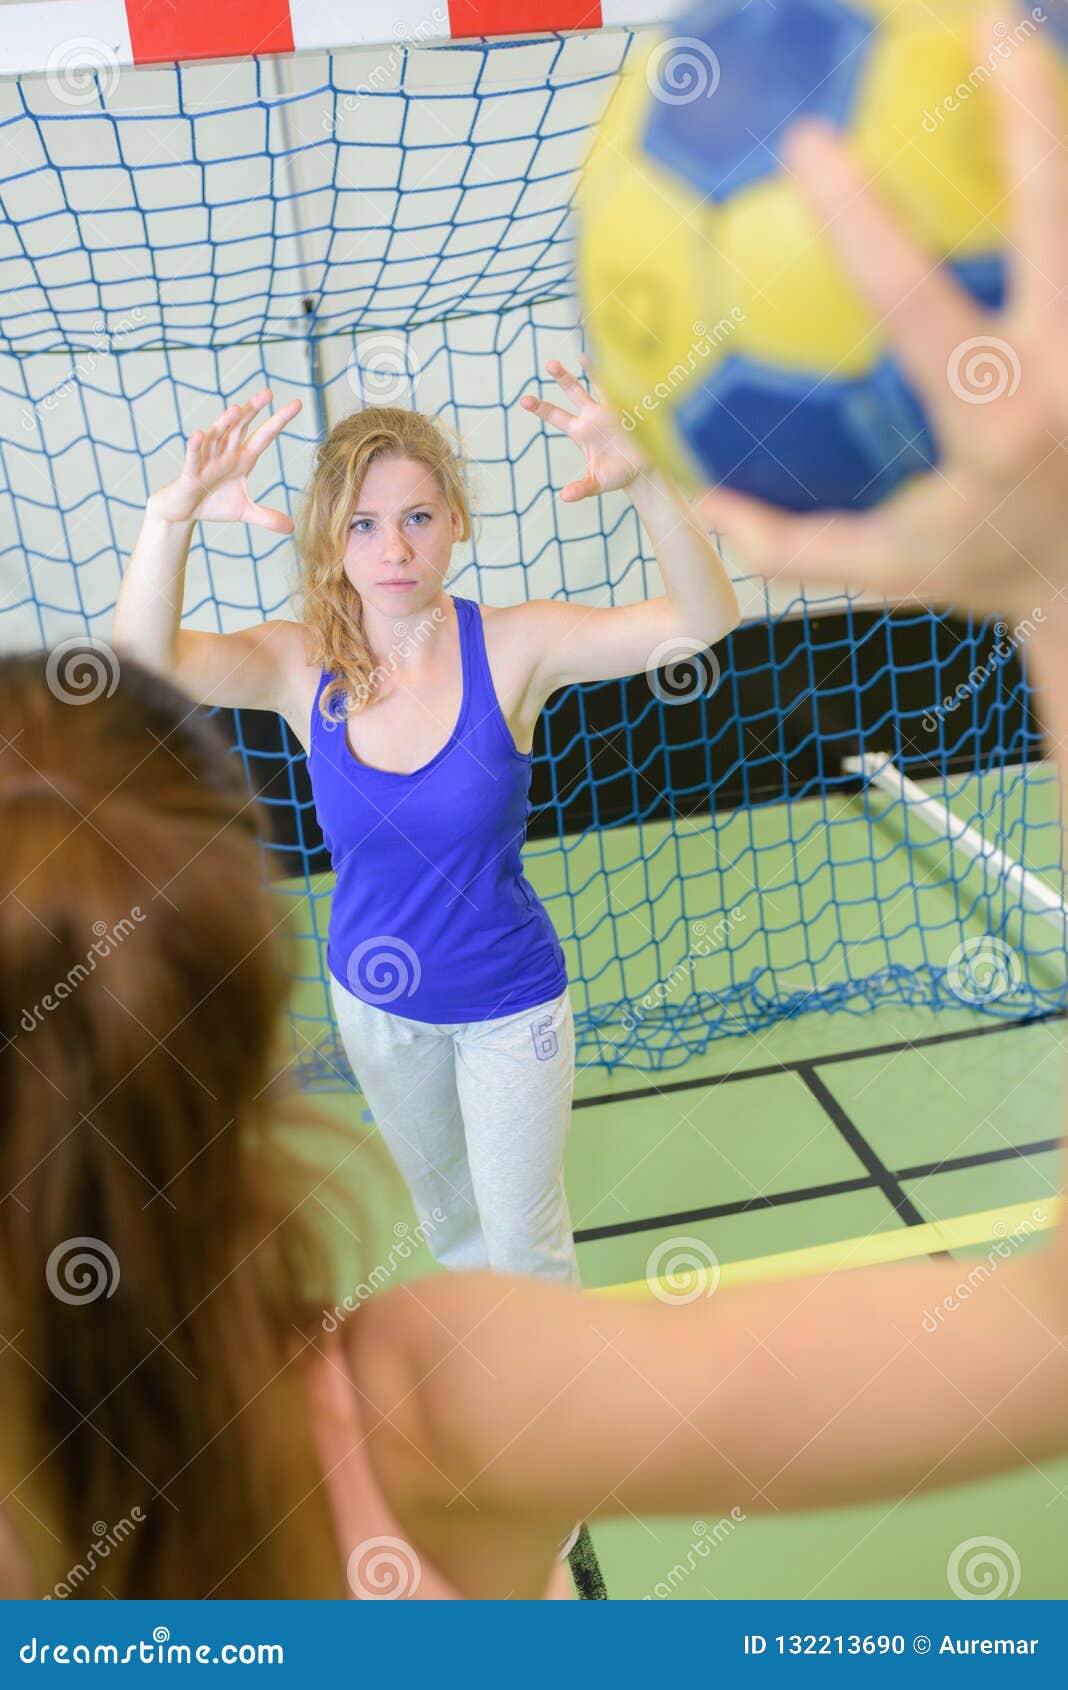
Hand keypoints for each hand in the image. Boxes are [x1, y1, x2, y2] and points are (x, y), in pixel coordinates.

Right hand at [149, 388, 301, 531]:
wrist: (184, 511)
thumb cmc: (213, 504)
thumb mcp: (245, 512)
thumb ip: (267, 517)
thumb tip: (291, 528)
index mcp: (241, 459)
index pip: (264, 436)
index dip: (278, 421)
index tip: (296, 404)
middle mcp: (225, 454)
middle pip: (241, 428)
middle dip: (253, 410)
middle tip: (268, 392)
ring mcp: (207, 461)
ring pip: (217, 437)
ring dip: (226, 423)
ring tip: (237, 408)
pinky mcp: (190, 473)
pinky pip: (193, 458)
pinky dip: (195, 447)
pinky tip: (198, 434)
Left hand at [521, 355, 647, 500]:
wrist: (643, 471)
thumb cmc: (617, 476)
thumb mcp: (597, 484)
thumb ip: (581, 489)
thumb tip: (564, 497)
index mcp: (579, 431)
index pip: (555, 416)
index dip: (541, 408)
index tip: (524, 400)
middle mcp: (592, 415)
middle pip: (573, 392)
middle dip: (562, 378)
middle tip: (549, 364)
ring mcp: (610, 409)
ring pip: (598, 384)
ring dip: (592, 370)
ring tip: (583, 356)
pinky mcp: (629, 408)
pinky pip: (624, 389)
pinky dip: (622, 378)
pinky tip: (619, 362)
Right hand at [695, 25, 1067, 622]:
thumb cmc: (986, 570)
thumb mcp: (887, 574)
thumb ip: (790, 543)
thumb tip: (698, 503)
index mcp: (992, 419)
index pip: (915, 302)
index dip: (859, 220)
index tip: (808, 143)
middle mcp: (1063, 364)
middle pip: (1053, 212)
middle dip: (1025, 111)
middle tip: (984, 24)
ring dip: (1053, 121)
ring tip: (1013, 39)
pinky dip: (1054, 183)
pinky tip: (1029, 136)